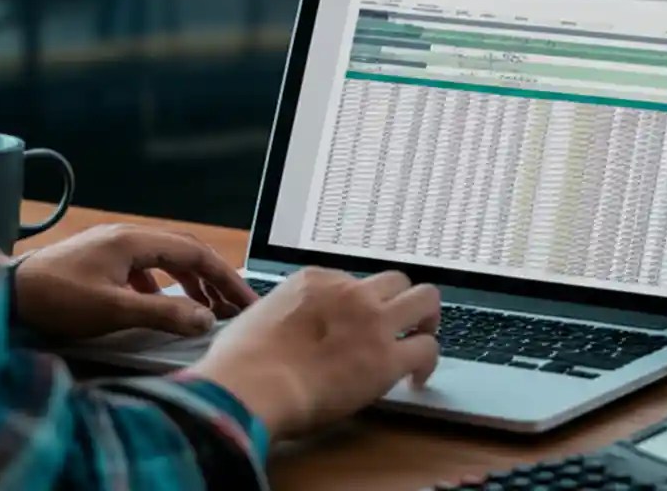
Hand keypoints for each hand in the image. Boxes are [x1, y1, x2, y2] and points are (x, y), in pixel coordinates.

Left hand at [13, 224, 257, 339]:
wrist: (2, 295)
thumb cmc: (55, 300)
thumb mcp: (114, 310)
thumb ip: (164, 314)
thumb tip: (206, 319)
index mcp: (135, 241)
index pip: (196, 253)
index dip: (226, 278)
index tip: (246, 301)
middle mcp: (127, 236)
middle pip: (185, 252)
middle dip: (214, 279)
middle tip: (235, 305)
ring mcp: (112, 246)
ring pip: (165, 259)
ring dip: (190, 282)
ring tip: (207, 308)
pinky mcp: (100, 260)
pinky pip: (145, 268)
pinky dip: (164, 286)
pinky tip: (162, 305)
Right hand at [190, 267, 440, 438]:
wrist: (250, 385)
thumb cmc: (239, 362)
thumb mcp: (257, 317)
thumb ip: (282, 315)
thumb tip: (282, 330)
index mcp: (316, 280)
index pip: (352, 282)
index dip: (358, 305)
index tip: (353, 325)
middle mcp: (350, 293)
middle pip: (397, 281)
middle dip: (401, 300)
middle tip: (400, 325)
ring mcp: (373, 322)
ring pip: (425, 300)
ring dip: (426, 319)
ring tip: (419, 341)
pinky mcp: (387, 358)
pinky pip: (427, 349)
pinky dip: (426, 363)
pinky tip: (416, 379)